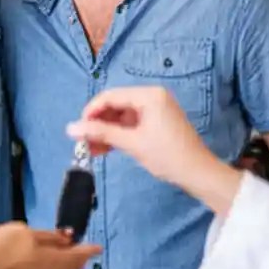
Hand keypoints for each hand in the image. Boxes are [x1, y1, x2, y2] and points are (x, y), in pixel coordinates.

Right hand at [0, 223, 100, 268]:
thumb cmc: (2, 247)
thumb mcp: (25, 232)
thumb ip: (47, 236)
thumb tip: (66, 238)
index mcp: (53, 259)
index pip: (77, 255)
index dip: (88, 250)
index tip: (99, 248)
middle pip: (68, 267)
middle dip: (78, 259)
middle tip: (85, 252)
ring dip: (64, 264)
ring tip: (68, 257)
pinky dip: (51, 268)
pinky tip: (45, 264)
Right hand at [65, 86, 216, 185]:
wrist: (198, 173)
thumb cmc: (167, 156)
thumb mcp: (132, 143)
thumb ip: (101, 133)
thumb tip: (70, 128)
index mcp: (149, 95)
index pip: (110, 96)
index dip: (91, 112)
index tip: (77, 130)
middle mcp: (152, 96)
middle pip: (115, 105)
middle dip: (97, 123)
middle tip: (82, 142)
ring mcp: (155, 109)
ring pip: (120, 116)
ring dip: (105, 131)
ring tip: (90, 150)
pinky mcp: (156, 122)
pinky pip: (130, 124)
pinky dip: (118, 135)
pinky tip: (104, 149)